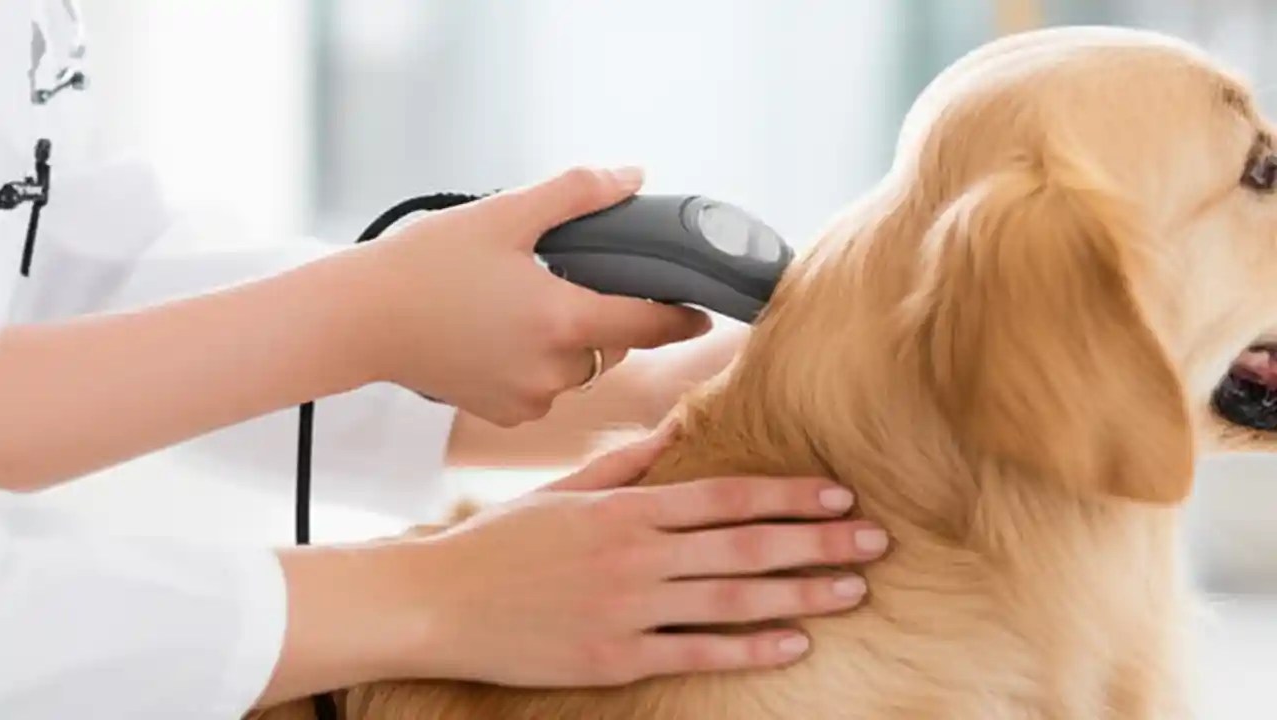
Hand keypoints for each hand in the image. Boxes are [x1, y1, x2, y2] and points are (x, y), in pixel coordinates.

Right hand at [347, 166, 710, 425]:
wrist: (361, 321)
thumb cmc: (427, 264)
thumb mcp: (503, 215)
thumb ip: (576, 193)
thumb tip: (633, 177)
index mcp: (562, 320)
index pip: (651, 324)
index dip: (682, 317)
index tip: (703, 313)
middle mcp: (553, 371)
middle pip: (613, 346)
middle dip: (607, 318)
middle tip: (575, 284)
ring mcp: (528, 399)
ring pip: (578, 371)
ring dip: (571, 345)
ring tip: (526, 309)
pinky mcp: (504, 415)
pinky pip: (544, 391)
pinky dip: (538, 368)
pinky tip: (502, 339)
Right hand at [394, 426, 888, 686]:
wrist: (436, 603)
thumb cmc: (500, 544)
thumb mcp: (561, 492)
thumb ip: (624, 464)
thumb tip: (674, 434)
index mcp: (625, 509)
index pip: (724, 495)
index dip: (787, 494)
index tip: (838, 491)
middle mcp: (635, 554)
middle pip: (744, 545)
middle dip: (817, 540)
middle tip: (875, 538)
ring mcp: (626, 608)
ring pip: (731, 599)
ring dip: (800, 592)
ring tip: (854, 588)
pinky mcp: (612, 657)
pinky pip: (694, 652)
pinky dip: (748, 648)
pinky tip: (794, 642)